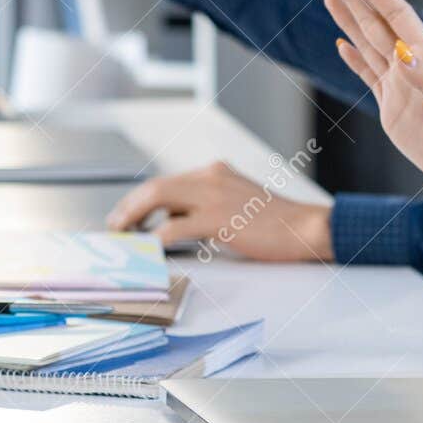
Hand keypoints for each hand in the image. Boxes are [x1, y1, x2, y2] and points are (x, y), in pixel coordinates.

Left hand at [106, 161, 333, 261]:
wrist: (306, 227)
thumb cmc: (277, 222)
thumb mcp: (238, 202)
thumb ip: (207, 205)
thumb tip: (173, 221)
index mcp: (216, 173)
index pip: (167, 182)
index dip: (141, 199)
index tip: (128, 216)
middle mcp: (211, 178)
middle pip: (155, 187)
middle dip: (129, 207)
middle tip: (116, 227)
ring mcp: (214, 196)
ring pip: (158, 199)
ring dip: (134, 219)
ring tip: (124, 237)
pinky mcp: (217, 220)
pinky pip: (173, 227)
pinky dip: (155, 238)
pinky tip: (148, 248)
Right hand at [323, 0, 422, 230]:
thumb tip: (401, 51)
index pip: (396, 15)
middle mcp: (414, 67)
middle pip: (377, 22)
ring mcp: (402, 87)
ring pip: (369, 44)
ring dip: (349, 19)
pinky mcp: (394, 109)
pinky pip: (369, 76)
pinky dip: (354, 59)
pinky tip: (341, 44)